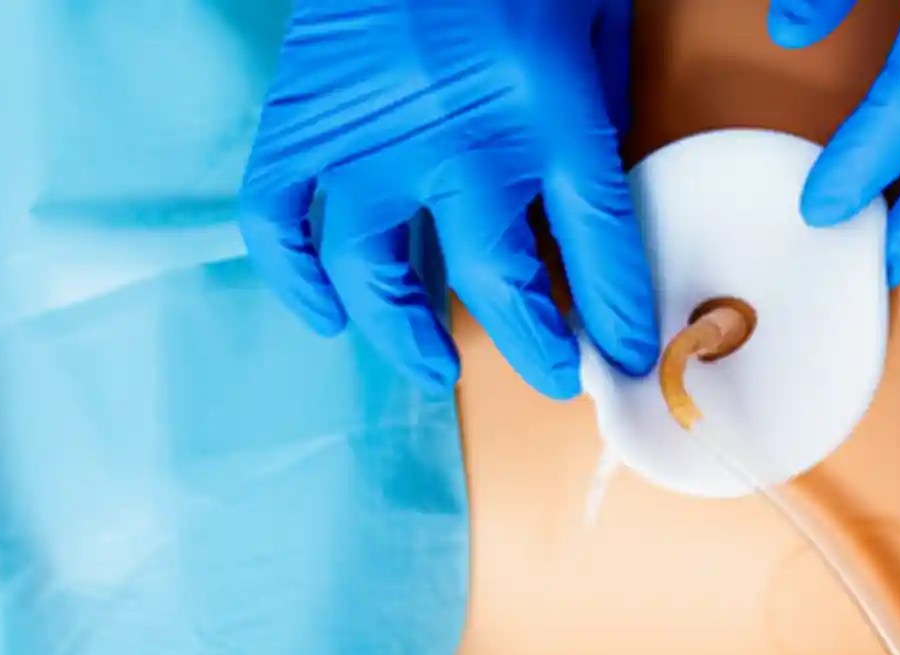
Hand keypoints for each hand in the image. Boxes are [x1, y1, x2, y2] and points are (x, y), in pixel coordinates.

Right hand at [240, 0, 658, 398]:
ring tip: (433, 366)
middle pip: (494, 273)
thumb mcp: (595, 22)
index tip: (621, 358)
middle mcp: (458, 134)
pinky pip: (277, 218)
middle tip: (549, 374)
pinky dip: (293, 277)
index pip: (596, 239)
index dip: (614, 313)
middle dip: (530, 342)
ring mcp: (368, 132)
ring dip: (404, 331)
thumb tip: (584, 212)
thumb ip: (596, 114)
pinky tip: (327, 314)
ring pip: (373, 264)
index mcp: (548, 104)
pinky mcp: (301, 117)